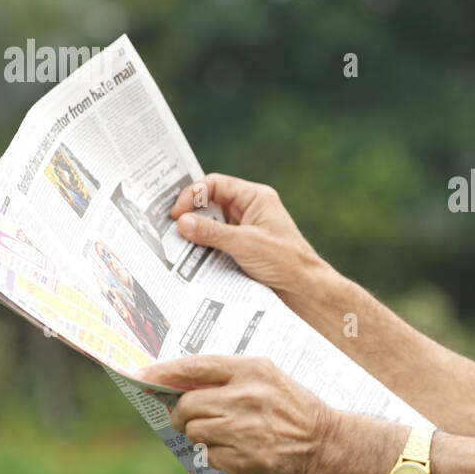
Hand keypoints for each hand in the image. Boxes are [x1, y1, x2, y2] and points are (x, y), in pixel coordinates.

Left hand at [136, 355, 332, 473]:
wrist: (322, 440)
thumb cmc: (289, 405)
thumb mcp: (265, 376)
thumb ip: (226, 375)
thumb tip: (177, 380)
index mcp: (251, 370)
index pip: (194, 367)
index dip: (163, 372)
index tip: (141, 377)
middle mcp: (246, 397)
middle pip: (187, 405)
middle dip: (182, 413)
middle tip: (188, 416)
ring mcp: (244, 430)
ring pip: (193, 431)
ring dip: (198, 433)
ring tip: (221, 432)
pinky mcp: (244, 458)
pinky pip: (208, 455)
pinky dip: (214, 453)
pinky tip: (235, 448)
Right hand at [169, 173, 324, 296]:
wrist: (304, 289)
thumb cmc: (285, 260)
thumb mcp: (245, 244)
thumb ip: (212, 232)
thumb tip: (181, 223)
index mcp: (255, 197)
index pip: (216, 184)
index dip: (193, 194)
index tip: (177, 213)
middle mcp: (248, 209)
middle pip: (210, 203)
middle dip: (190, 214)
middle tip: (169, 228)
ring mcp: (244, 228)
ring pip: (210, 223)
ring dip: (195, 233)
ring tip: (176, 244)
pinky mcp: (241, 248)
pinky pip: (215, 242)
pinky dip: (203, 247)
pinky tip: (191, 257)